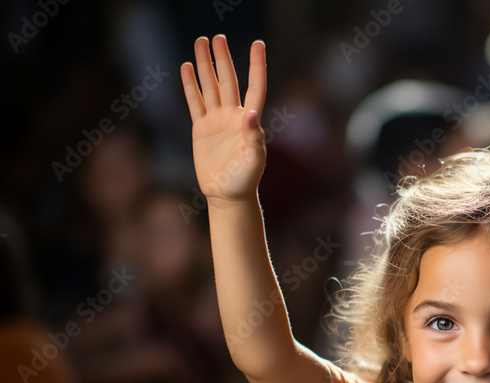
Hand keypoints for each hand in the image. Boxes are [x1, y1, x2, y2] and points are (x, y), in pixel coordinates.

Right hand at [180, 35, 266, 205]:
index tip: (258, 44)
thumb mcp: (254, 159)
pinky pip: (195, 101)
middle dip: (222, 58)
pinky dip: (191, 85)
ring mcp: (217, 120)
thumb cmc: (245, 179)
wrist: (227, 194)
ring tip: (200, 42)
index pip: (255, 86)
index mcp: (249, 120)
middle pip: (228, 80)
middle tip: (216, 37)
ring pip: (210, 86)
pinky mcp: (201, 128)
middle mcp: (233, 115)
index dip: (256, 65)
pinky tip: (186, 68)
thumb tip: (251, 113)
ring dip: (205, 65)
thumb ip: (255, 137)